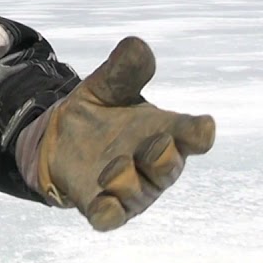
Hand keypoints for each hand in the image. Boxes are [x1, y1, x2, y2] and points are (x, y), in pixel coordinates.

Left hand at [37, 36, 215, 230]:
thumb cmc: (100, 112)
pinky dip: (107, 214)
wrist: (60, 139)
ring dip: (127, 181)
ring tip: (113, 167)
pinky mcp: (103, 206)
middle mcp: (154, 164)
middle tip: (154, 143)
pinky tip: (102, 208)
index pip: (191, 134)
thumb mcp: (106, 87)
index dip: (197, 133)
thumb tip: (136, 45)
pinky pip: (110, 217)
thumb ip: (123, 70)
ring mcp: (130, 189)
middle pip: (168, 166)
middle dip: (163, 156)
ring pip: (138, 193)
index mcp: (164, 131)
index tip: (203, 126)